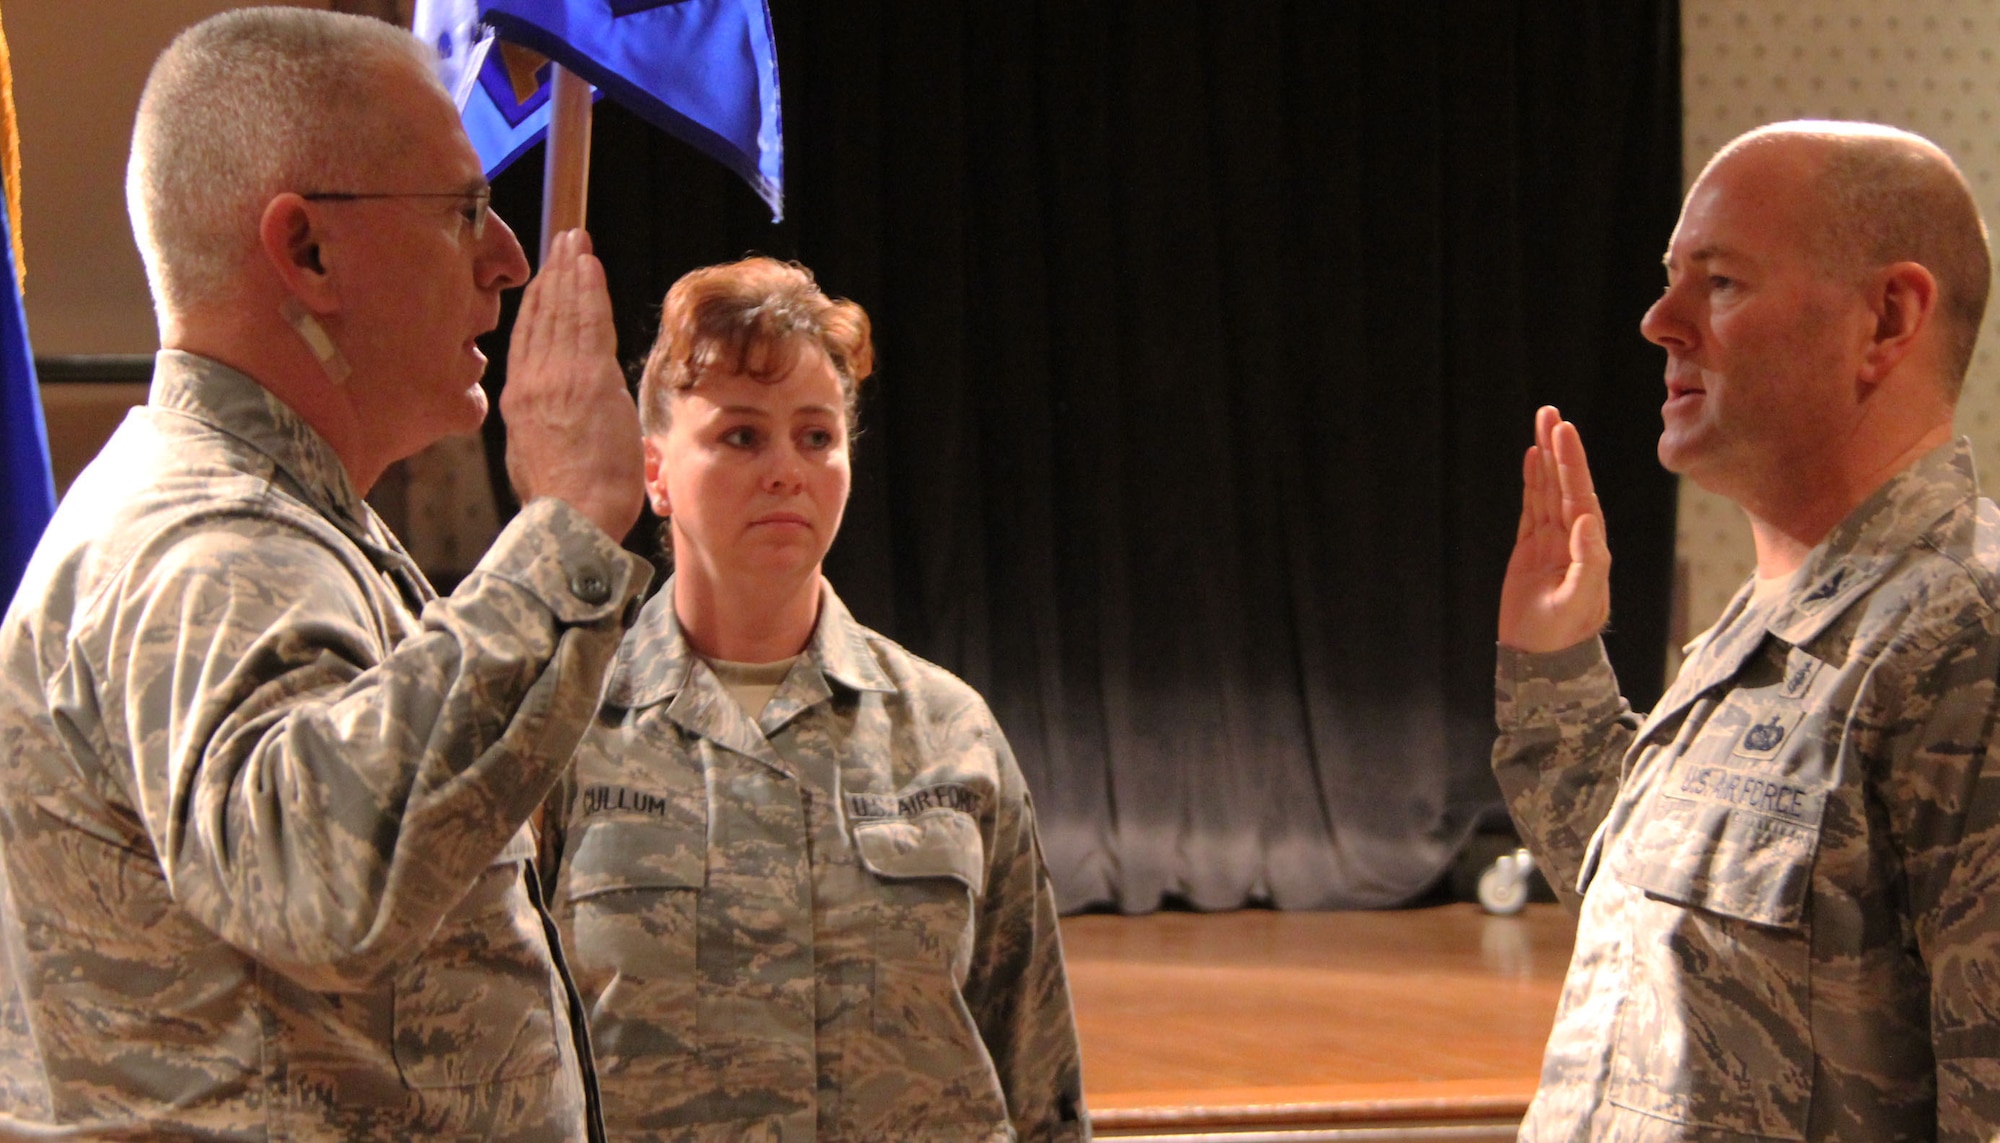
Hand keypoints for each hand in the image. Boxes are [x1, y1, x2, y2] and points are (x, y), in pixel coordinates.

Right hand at [501, 229, 644, 539]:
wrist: (574, 518)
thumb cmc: (566, 503)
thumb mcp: (538, 459)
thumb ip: (544, 428)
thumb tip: (554, 422)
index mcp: (518, 402)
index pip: (527, 341)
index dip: (538, 305)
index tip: (546, 279)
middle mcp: (532, 382)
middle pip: (542, 317)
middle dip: (554, 275)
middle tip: (564, 241)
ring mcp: (558, 378)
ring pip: (564, 312)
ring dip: (572, 272)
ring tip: (577, 242)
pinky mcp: (588, 378)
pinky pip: (589, 321)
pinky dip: (589, 288)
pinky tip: (589, 264)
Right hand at [1497, 405, 1611, 651]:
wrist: (1542, 657)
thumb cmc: (1564, 634)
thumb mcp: (1580, 603)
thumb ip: (1588, 564)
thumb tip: (1585, 522)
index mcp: (1589, 546)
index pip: (1580, 495)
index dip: (1572, 464)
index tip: (1564, 433)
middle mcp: (1574, 537)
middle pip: (1566, 484)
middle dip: (1560, 449)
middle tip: (1551, 414)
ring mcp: (1552, 541)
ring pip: (1549, 489)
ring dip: (1547, 457)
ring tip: (1543, 423)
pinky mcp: (1531, 548)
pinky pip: (1533, 506)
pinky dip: (1534, 481)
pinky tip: (1533, 458)